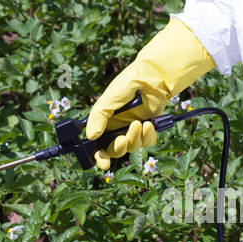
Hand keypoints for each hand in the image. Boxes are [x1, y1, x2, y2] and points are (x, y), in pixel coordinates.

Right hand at [86, 18, 214, 169]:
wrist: (152, 77)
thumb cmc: (127, 84)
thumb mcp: (108, 100)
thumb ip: (98, 117)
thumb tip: (90, 137)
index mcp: (105, 122)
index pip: (99, 146)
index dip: (100, 157)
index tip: (103, 164)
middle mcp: (118, 127)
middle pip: (115, 150)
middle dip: (118, 149)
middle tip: (122, 141)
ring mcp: (134, 128)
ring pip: (133, 147)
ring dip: (135, 140)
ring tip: (138, 124)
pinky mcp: (149, 128)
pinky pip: (147, 142)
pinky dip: (148, 136)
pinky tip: (148, 124)